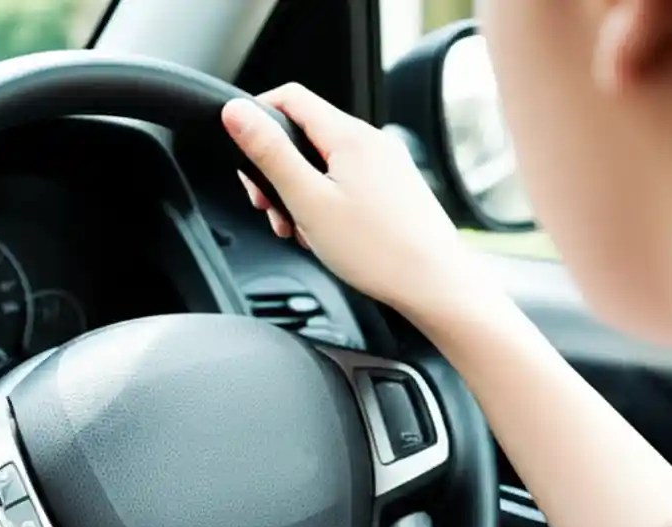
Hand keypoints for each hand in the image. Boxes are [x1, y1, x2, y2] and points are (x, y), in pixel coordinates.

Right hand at [222, 84, 488, 319]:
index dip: (257, 118)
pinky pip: (345, 182)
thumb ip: (270, 153)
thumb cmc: (378, 250)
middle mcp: (372, 142)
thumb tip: (237, 112)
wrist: (434, 284)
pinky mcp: (392, 188)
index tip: (243, 154)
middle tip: (269, 207)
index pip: (289, 97)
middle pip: (304, 135)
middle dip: (277, 170)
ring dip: (299, 193)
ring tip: (300, 230)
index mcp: (349, 136)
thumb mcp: (307, 200)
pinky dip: (324, 203)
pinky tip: (325, 235)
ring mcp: (385, 164)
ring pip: (323, 164)